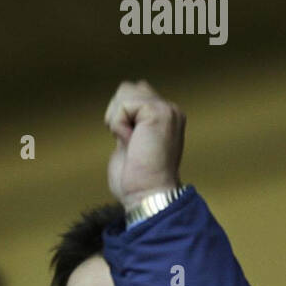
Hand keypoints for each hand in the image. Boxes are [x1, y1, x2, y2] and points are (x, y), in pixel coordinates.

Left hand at [104, 80, 184, 209]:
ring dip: (117, 118)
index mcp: (163, 119)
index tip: (128, 144)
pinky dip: (119, 124)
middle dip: (117, 114)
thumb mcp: (129, 147)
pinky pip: (124, 104)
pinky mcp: (158, 112)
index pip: (134, 97)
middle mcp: (169, 110)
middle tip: (127, 142)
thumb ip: (128, 127)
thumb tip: (118, 114)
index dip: (120, 118)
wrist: (148, 196)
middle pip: (128, 89)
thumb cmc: (136, 182)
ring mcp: (166, 109)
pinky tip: (131, 141)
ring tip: (130, 142)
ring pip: (125, 91)